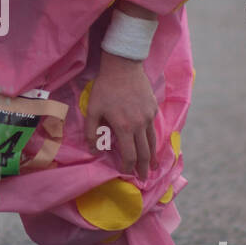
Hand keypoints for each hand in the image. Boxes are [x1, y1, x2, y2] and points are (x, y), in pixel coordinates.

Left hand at [85, 53, 157, 181]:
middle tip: (144, 178)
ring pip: (152, 141)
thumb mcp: (93, 109)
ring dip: (152, 156)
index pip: (130, 154)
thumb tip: (94, 150)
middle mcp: (140, 124)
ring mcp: (149, 116)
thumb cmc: (105, 87)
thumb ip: (92, 132)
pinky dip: (153, 139)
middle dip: (143, 167)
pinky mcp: (153, 108)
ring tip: (152, 166)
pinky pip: (153, 128)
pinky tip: (152, 144)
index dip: (128, 166)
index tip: (127, 173)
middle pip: (144, 152)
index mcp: (125, 127)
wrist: (123, 66)